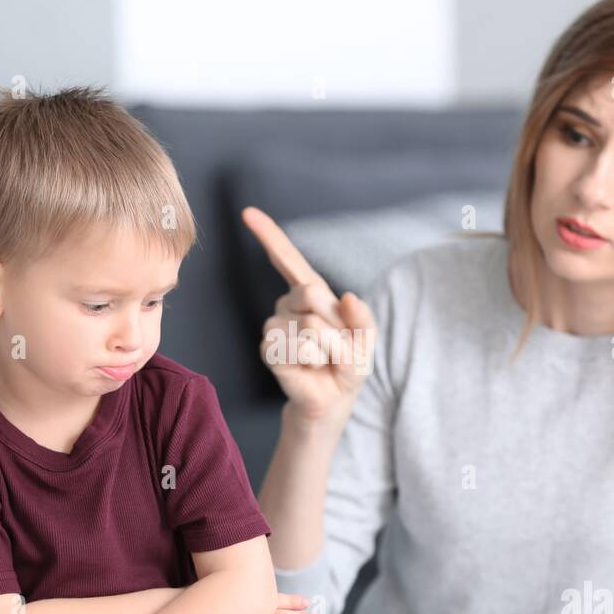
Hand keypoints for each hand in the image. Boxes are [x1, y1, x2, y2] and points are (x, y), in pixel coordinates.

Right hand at [244, 206, 377, 425]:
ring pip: (309, 326)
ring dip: (329, 349)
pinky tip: (310, 368)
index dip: (268, 235)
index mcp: (311, 292)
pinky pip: (296, 347)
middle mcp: (288, 304)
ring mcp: (275, 326)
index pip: (288, 258)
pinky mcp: (268, 350)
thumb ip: (364, 319)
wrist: (331, 401)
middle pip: (312, 294)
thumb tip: (348, 297)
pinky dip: (314, 361)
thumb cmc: (346, 367)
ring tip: (324, 361)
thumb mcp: (366, 341)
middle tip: (337, 346)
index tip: (248, 212)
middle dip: (336, 325)